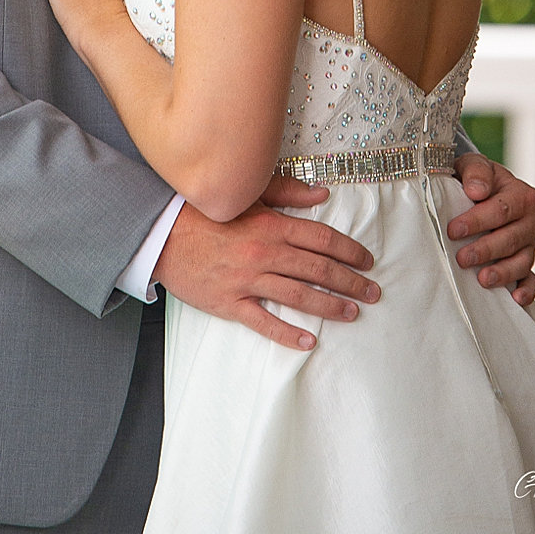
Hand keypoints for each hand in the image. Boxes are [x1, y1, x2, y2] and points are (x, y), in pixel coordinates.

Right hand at [154, 175, 380, 349]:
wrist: (161, 232)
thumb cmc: (203, 211)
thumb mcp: (247, 194)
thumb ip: (286, 192)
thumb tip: (321, 193)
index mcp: (270, 225)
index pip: (321, 239)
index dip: (348, 250)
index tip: (367, 261)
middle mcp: (264, 253)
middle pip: (317, 269)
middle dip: (350, 282)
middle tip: (373, 292)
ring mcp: (247, 280)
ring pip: (298, 296)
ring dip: (329, 306)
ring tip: (352, 313)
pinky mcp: (229, 302)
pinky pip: (263, 322)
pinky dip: (287, 334)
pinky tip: (308, 341)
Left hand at [449, 153, 534, 305]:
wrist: (479, 190)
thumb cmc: (473, 179)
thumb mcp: (472, 165)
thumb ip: (476, 171)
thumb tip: (477, 191)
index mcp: (521, 194)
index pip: (501, 210)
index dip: (477, 221)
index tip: (453, 230)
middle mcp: (531, 220)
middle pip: (511, 238)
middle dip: (486, 250)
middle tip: (462, 258)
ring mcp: (531, 244)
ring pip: (522, 261)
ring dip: (503, 272)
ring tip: (482, 279)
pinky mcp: (527, 262)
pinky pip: (533, 279)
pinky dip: (527, 290)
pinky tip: (515, 299)